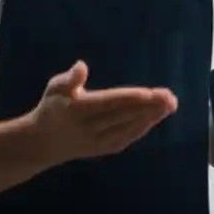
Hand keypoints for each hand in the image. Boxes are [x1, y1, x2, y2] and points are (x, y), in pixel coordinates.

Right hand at [28, 60, 176, 166]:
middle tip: (170, 96)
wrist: (42, 143)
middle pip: (123, 116)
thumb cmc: (52, 107)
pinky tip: (156, 116)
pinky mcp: (103, 149)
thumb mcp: (54, 88)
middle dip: (148, 107)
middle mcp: (88, 128)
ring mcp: (97, 141)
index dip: (129, 98)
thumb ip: (69, 78)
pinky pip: (126, 137)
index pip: (108, 103)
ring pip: (127, 128)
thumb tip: (82, 65)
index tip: (150, 93)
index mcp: (76, 110)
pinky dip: (142, 127)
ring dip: (150, 117)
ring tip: (170, 104)